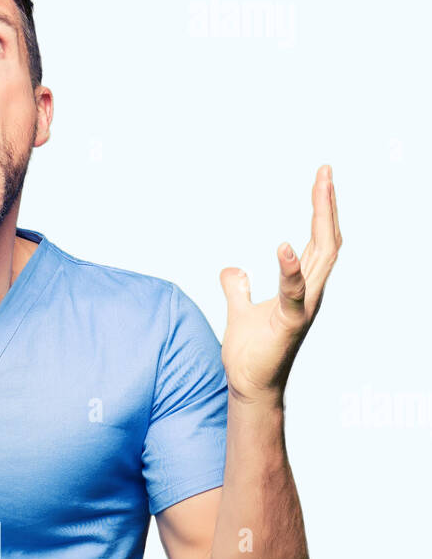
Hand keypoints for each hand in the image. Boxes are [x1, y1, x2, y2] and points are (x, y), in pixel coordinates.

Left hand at [218, 164, 341, 402]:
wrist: (248, 387)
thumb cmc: (251, 354)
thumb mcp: (239, 311)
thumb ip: (237, 289)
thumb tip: (231, 270)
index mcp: (302, 287)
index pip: (318, 241)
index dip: (321, 210)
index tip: (321, 179)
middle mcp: (309, 293)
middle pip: (328, 240)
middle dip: (327, 204)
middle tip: (326, 172)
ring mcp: (304, 307)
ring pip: (322, 257)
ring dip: (321, 220)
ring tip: (320, 188)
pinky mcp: (290, 324)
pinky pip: (294, 293)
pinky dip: (290, 269)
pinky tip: (284, 246)